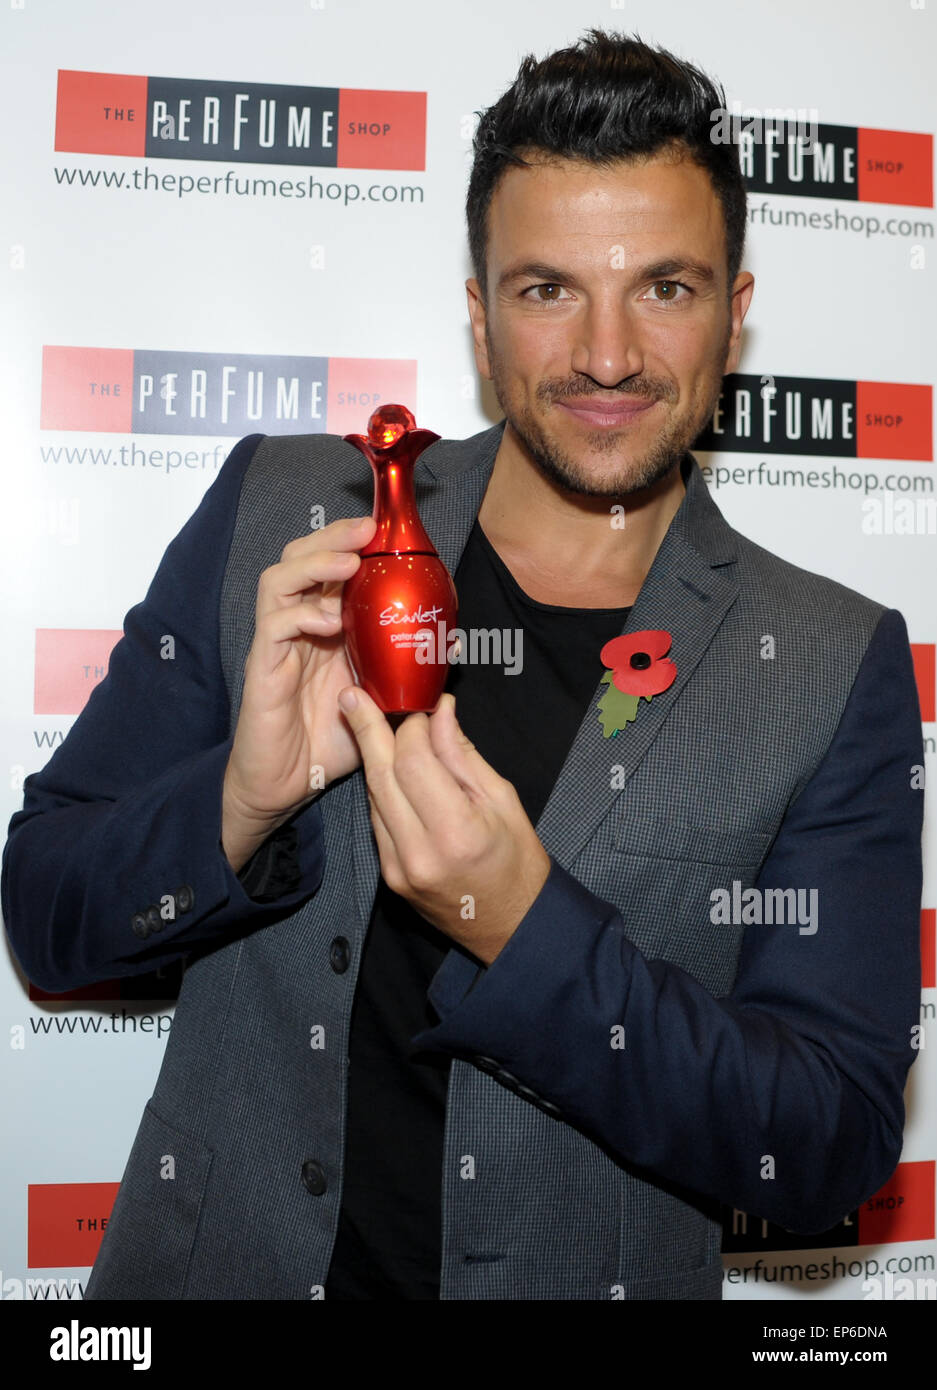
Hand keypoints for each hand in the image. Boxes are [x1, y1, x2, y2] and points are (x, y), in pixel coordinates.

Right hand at [222, 514, 376, 867]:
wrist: (286, 784)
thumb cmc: (331, 741)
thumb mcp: (381, 698)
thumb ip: (408, 668)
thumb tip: (454, 644)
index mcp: (325, 626)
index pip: (330, 565)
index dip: (351, 541)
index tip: (383, 530)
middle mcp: (298, 625)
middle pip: (300, 557)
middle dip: (333, 537)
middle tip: (365, 530)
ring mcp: (277, 643)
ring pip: (280, 579)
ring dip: (315, 564)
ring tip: (348, 563)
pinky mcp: (263, 666)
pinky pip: (274, 625)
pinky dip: (301, 615)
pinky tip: (328, 622)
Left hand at [337, 687, 550, 964]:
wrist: (512, 926)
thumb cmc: (518, 862)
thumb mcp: (503, 800)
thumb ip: (462, 755)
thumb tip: (440, 711)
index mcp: (456, 831)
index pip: (413, 762)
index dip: (410, 727)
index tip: (418, 709)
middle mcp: (419, 852)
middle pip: (382, 775)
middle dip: (368, 730)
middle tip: (354, 694)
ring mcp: (398, 868)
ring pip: (374, 796)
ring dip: (373, 758)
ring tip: (369, 723)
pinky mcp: (389, 877)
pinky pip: (377, 820)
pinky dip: (381, 790)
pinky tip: (387, 770)